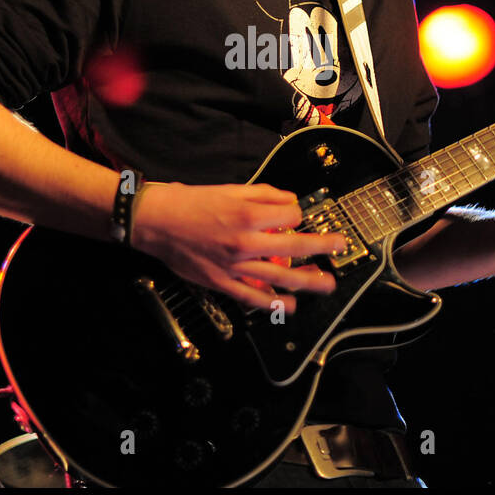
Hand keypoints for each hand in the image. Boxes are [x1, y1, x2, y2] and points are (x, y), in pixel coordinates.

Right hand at [129, 182, 344, 311]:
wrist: (155, 221)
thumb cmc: (189, 202)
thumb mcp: (229, 189)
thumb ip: (263, 194)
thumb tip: (289, 202)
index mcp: (248, 213)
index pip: (290, 215)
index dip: (294, 213)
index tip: (291, 215)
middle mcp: (246, 241)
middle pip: (295, 245)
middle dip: (322, 246)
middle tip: (340, 246)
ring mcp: (235, 265)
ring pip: (280, 276)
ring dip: (308, 280)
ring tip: (327, 283)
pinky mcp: (222, 282)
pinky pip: (253, 297)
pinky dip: (273, 304)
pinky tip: (290, 306)